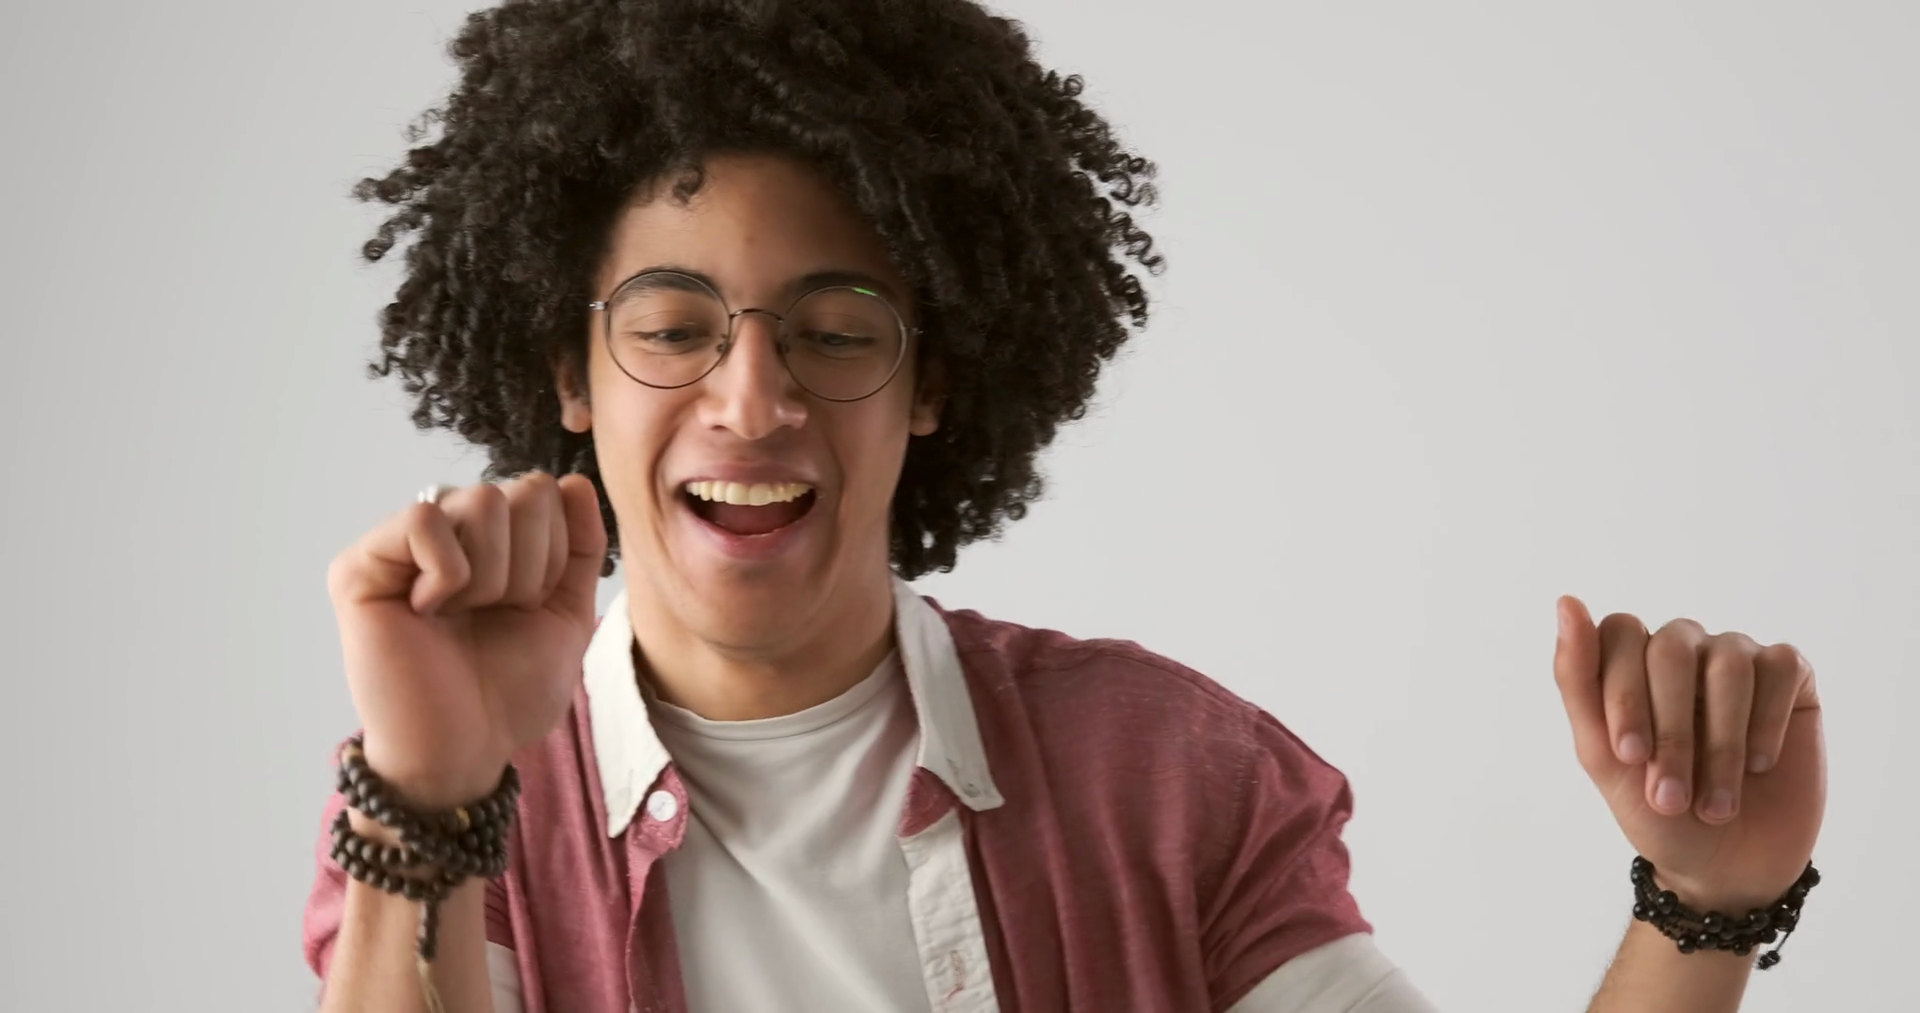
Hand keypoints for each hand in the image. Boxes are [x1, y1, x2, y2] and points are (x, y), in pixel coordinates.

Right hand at [326, 471, 607, 806]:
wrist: (467, 747)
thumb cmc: (510, 690)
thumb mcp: (568, 613)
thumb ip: (579, 547)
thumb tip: (575, 482)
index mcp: (490, 538)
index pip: (544, 492)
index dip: (553, 555)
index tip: (527, 608)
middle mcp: (445, 531)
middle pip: (519, 492)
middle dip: (528, 567)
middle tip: (493, 616)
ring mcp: (400, 544)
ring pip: (479, 501)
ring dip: (491, 576)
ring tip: (461, 617)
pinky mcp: (361, 565)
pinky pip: (423, 520)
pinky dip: (447, 574)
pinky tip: (429, 612)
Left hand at [1552, 595, 1825, 910]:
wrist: (1725, 866)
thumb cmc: (1657, 810)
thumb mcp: (1603, 755)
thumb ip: (1576, 679)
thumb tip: (1567, 602)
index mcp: (1630, 660)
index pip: (1620, 633)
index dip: (1624, 693)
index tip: (1630, 756)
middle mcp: (1683, 649)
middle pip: (1671, 648)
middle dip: (1671, 730)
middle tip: (1671, 794)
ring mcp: (1737, 658)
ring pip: (1727, 664)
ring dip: (1721, 743)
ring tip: (1716, 803)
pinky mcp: (1790, 676)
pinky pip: (1780, 667)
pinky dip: (1766, 723)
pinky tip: (1760, 763)